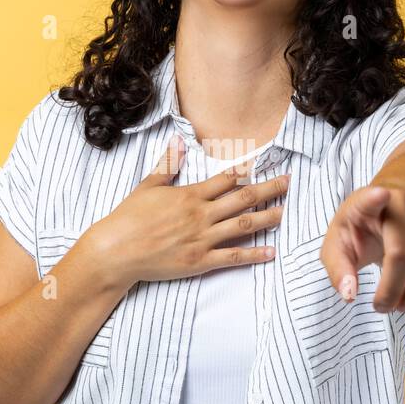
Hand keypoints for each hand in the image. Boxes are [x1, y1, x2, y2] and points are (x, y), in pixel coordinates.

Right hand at [82, 134, 287, 290]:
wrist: (116, 251)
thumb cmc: (128, 219)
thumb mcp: (147, 187)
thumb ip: (167, 165)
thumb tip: (178, 141)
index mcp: (190, 195)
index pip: (226, 178)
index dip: (247, 170)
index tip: (264, 164)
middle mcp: (200, 215)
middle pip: (242, 199)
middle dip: (268, 190)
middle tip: (288, 183)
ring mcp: (202, 240)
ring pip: (243, 226)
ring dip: (267, 218)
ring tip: (285, 212)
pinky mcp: (200, 262)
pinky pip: (233, 258)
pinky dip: (254, 255)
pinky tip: (270, 252)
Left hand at [320, 184, 404, 312]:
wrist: (386, 211)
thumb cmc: (359, 231)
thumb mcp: (337, 247)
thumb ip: (338, 271)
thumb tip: (350, 295)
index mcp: (365, 203)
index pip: (369, 199)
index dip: (374, 199)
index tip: (380, 195)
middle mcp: (400, 202)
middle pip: (402, 252)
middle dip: (392, 289)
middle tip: (382, 308)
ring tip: (400, 304)